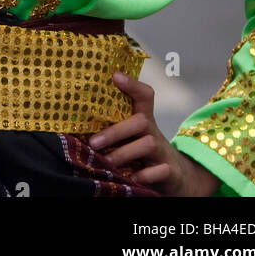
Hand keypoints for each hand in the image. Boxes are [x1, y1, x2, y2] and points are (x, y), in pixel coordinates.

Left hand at [88, 71, 220, 195]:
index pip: (143, 96)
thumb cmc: (143, 153)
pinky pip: (159, 170)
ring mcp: (163, 151)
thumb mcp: (132, 137)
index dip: (132, 84)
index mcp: (144, 120)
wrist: (174, 176)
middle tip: (94, 142)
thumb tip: (80, 122)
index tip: (115, 76)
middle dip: (115, 131)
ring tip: (106, 162)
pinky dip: (144, 175)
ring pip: (148, 144)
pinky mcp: (169, 170)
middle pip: (140, 121)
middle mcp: (153, 132)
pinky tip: (130, 179)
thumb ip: (114, 126)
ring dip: (124, 153)